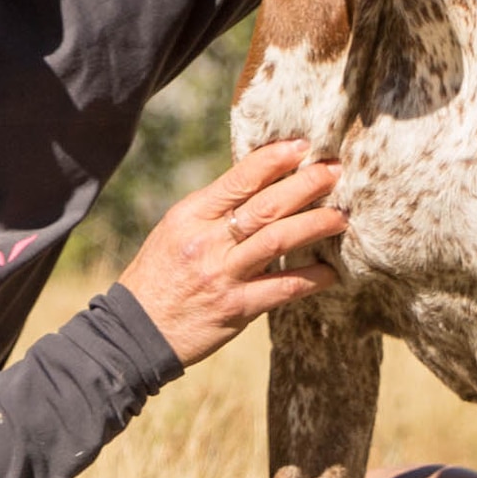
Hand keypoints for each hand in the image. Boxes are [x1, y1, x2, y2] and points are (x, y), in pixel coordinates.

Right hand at [111, 139, 349, 366]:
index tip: (302, 146)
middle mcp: (207, 242)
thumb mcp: (176, 231)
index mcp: (191, 216)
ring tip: (341, 217)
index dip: (273, 160)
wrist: (135, 331)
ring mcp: (223, 275)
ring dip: (315, 225)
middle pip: (265, 206)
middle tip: (335, 172)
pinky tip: (331, 272)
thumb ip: (214, 211)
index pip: (238, 180)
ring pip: (278, 241)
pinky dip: (311, 279)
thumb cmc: (160, 275)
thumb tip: (259, 185)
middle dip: (305, 186)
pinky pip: (282, 289)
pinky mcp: (236, 308)